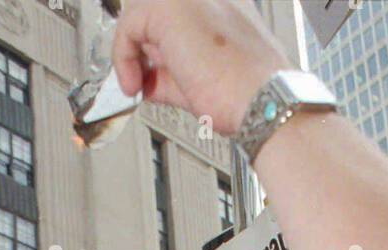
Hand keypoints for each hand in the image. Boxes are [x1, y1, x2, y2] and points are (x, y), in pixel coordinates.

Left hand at [114, 0, 286, 135]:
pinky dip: (124, 57)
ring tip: (137, 84)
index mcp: (220, 7)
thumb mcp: (198, 82)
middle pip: (154, 14)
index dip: (156, 48)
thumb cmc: (247, 97)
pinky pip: (129, 26)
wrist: (263, 100)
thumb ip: (169, 74)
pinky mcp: (170, 7)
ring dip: (130, 52)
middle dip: (142, 48)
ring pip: (139, 13)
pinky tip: (134, 83)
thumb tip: (147, 79)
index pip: (173, 21)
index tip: (148, 75)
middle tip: (140, 81)